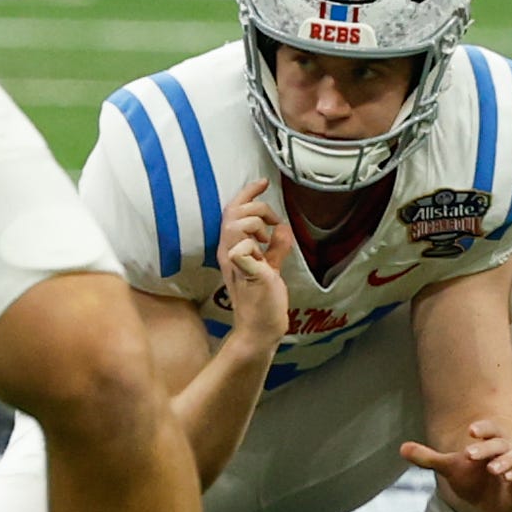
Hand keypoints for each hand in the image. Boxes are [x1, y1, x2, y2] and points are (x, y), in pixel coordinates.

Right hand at [217, 179, 288, 350]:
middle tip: (273, 221)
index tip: (262, 182)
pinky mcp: (247, 273)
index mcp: (232, 249)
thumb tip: (283, 229)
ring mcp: (236, 263)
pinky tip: (265, 257)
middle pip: (234, 211)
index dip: (246, 193)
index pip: (233, 212)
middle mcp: (229, 253)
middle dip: (257, 207)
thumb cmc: (262, 302)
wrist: (260, 329)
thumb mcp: (271, 268)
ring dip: (257, 224)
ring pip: (238, 224)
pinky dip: (257, 246)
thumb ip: (276, 248)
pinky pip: (243, 248)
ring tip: (268, 240)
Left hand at [401, 416, 511, 511]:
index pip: (490, 429)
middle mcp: (505, 451)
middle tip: (468, 454)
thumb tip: (401, 449)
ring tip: (491, 469)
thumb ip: (428, 458)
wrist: (490, 504)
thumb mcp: (448, 468)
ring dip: (503, 461)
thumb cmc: (471, 478)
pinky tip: (507, 477)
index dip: (482, 428)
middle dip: (485, 447)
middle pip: (499, 443)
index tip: (470, 431)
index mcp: (489, 442)